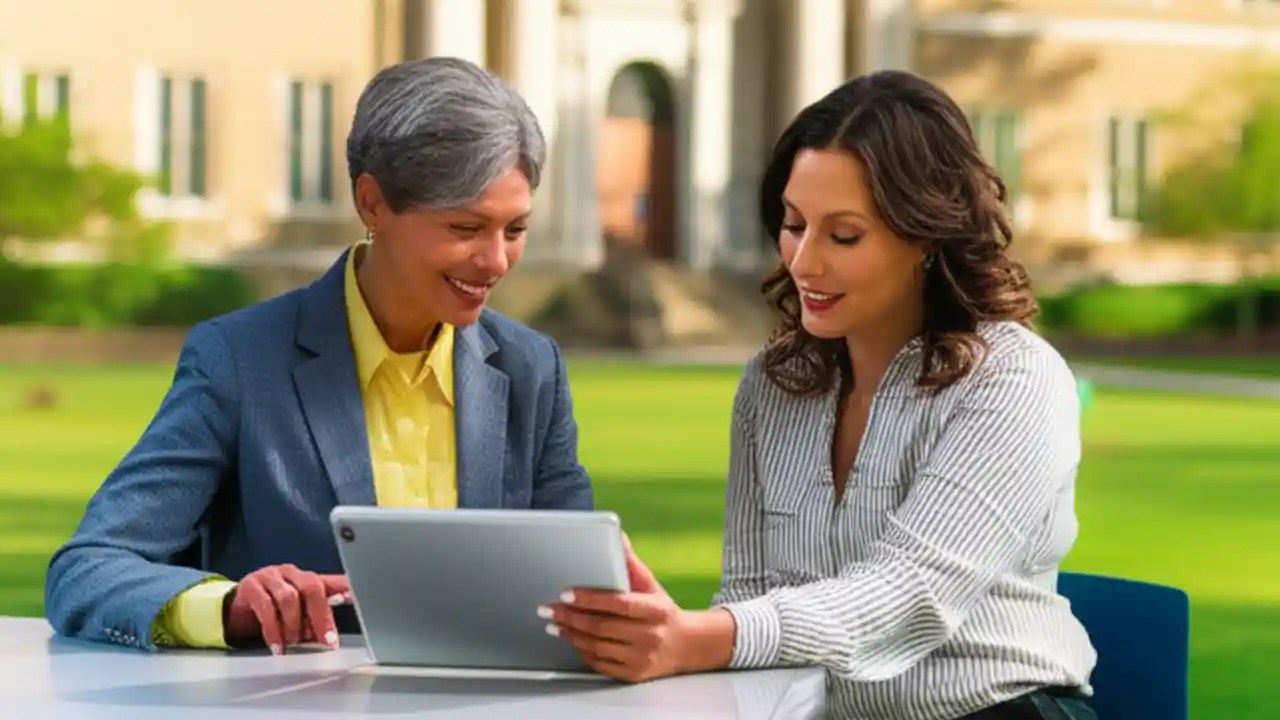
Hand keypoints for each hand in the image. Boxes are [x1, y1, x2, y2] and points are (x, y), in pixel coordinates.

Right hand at [223, 564, 349, 653]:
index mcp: (307, 577)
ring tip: (295, 642)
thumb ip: (315, 618)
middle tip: (327, 640)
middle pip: (311, 588)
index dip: (346, 588)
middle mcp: (291, 572)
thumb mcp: (298, 611)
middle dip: (321, 616)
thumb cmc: (274, 608)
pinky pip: (265, 607)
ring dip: (294, 624)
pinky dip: (273, 630)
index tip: (358, 598)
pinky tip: (278, 646)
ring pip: (288, 597)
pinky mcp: (251, 587)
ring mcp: (270, 576)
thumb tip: (328, 635)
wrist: (237, 606)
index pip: (331, 581)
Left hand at [541, 534, 735, 681]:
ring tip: (555, 625)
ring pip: (597, 647)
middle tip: (549, 609)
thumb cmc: (662, 611)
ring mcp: (641, 658)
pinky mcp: (633, 674)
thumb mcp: (651, 585)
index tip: (566, 593)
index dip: (590, 599)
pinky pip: (601, 665)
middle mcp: (650, 635)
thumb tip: (618, 537)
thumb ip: (631, 564)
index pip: (618, 604)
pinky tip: (574, 641)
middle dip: (570, 617)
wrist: (685, 645)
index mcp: (655, 610)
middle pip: (601, 627)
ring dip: (571, 635)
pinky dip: (583, 652)